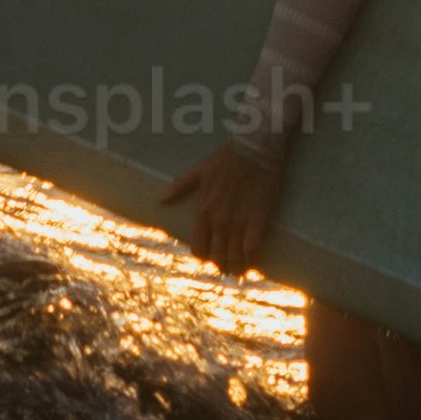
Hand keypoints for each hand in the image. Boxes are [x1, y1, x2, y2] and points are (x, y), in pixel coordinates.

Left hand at [163, 137, 286, 272]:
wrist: (254, 147)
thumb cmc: (226, 157)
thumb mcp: (198, 170)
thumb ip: (179, 186)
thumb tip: (161, 200)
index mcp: (203, 210)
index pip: (198, 246)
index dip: (204, 256)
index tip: (210, 258)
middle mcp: (219, 219)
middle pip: (217, 255)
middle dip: (222, 265)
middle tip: (228, 269)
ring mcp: (239, 219)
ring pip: (234, 254)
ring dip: (237, 266)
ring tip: (240, 272)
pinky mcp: (258, 216)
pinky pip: (253, 244)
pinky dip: (252, 255)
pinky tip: (253, 259)